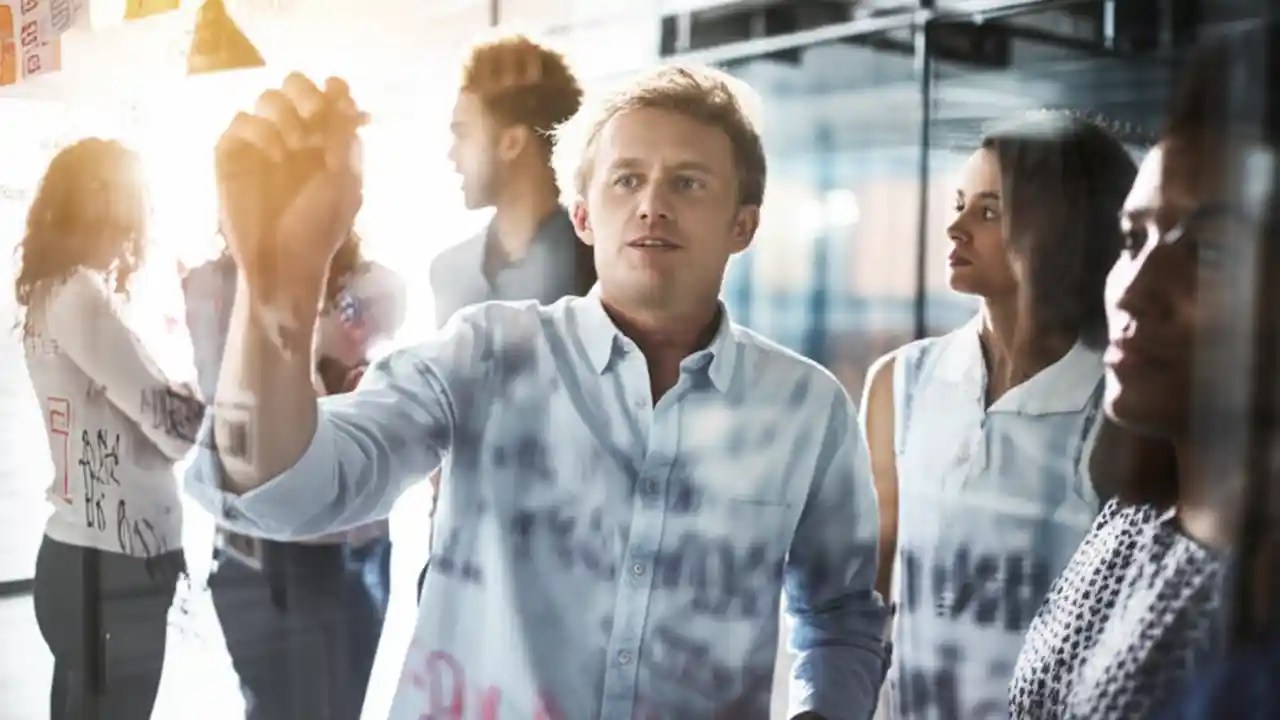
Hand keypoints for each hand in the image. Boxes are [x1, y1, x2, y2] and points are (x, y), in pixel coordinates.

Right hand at [214, 73, 366, 303]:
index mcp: (326, 140)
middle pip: (294, 85)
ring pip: (267, 97)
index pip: (328, 95)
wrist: (284, 263)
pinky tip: (275, 157)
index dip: (334, 90)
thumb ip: (344, 136)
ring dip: (286, 113)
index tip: (340, 99)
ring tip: (297, 146)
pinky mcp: (232, 154)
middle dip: (306, 92)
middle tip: (314, 113)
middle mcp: (293, 135)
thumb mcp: (343, 181)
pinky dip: (261, 130)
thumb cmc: (319, 227)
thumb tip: (345, 95)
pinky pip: (241, 120)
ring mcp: (262, 143)